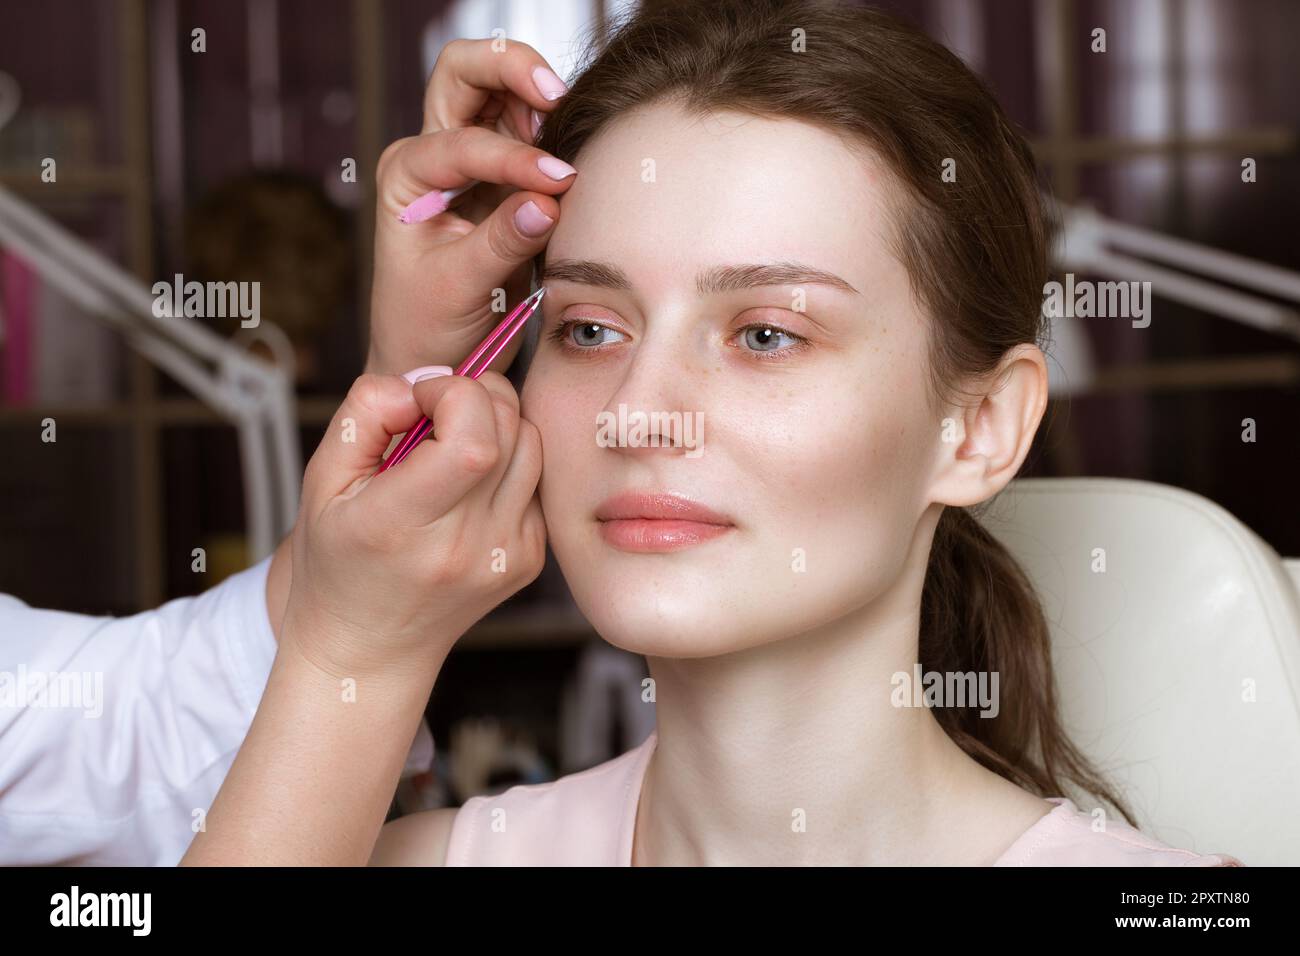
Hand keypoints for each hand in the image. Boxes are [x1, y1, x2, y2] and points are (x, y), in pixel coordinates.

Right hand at [281, 367, 545, 681]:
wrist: (370, 648)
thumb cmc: (339, 559)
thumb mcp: (322, 481)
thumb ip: (365, 414)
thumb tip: (422, 384)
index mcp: (403, 525)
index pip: (472, 441)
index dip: (453, 394)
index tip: (420, 402)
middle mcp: (466, 545)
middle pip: (511, 428)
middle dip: (475, 396)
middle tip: (433, 418)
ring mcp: (505, 555)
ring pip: (534, 445)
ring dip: (497, 425)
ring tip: (449, 447)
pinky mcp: (528, 558)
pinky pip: (535, 479)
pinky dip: (507, 464)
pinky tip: (467, 487)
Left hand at [368, 38, 575, 375]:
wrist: (434, 361)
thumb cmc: (427, 327)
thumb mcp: (459, 289)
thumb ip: (502, 242)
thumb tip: (549, 203)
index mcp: (407, 175)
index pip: (462, 144)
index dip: (512, 158)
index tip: (559, 182)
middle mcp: (434, 156)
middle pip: (465, 75)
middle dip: (508, 68)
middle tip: (553, 92)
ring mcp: (473, 164)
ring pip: (502, 95)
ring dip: (537, 96)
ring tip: (570, 119)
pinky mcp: (509, 183)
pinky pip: (535, 137)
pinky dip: (557, 134)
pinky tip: (580, 152)